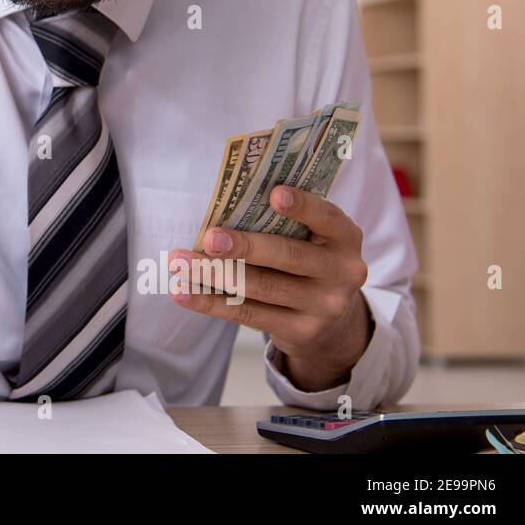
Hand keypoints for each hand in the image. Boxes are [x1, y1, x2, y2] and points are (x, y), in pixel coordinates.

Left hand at [168, 185, 371, 391]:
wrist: (333, 324)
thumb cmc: (309, 262)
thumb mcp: (313, 239)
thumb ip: (286, 224)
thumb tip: (225, 209)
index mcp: (345, 238)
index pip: (327, 217)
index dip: (303, 206)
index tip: (274, 193)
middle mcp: (342, 272)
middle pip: (288, 256)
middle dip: (244, 246)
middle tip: (208, 238)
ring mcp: (323, 306)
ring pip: (261, 288)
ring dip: (213, 274)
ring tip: (179, 263)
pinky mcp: (300, 331)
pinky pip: (247, 314)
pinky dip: (210, 302)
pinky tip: (182, 292)